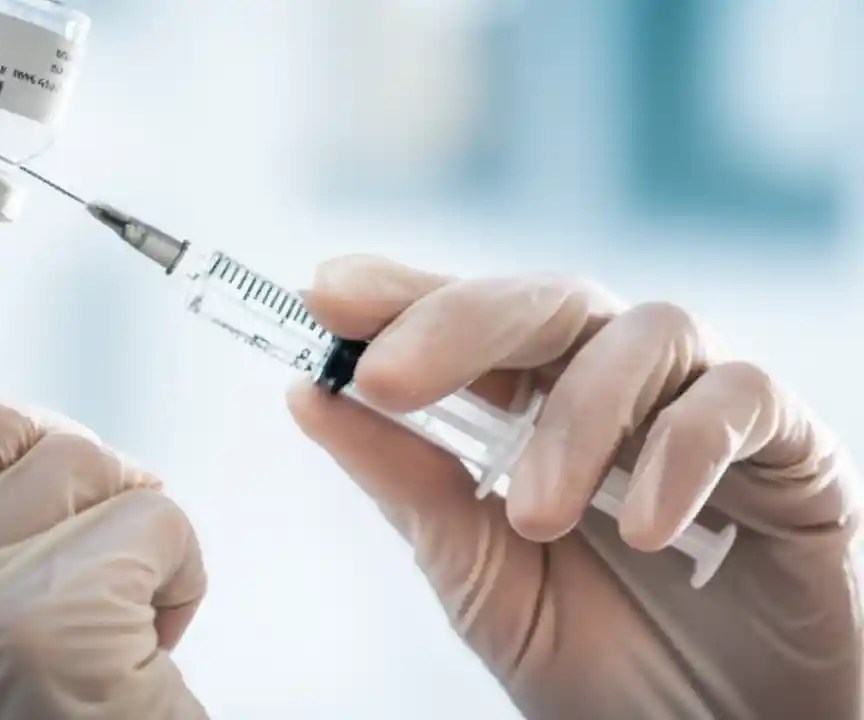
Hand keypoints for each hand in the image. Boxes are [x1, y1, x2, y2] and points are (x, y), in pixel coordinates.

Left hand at [288, 256, 860, 718]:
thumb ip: (407, 483)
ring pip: (640, 337)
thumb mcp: (476, 573)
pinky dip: (681, 450)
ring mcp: (697, 401)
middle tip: (387, 378)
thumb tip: (308, 396)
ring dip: (573, 419)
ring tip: (533, 516)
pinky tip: (642, 526)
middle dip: (458, 325)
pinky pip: (737, 399)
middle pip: (544, 301)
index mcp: (529, 403)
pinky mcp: (786, 442)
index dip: (398, 292)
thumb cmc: (595, 652)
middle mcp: (611, 383)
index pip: (463, 318)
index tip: (324, 292)